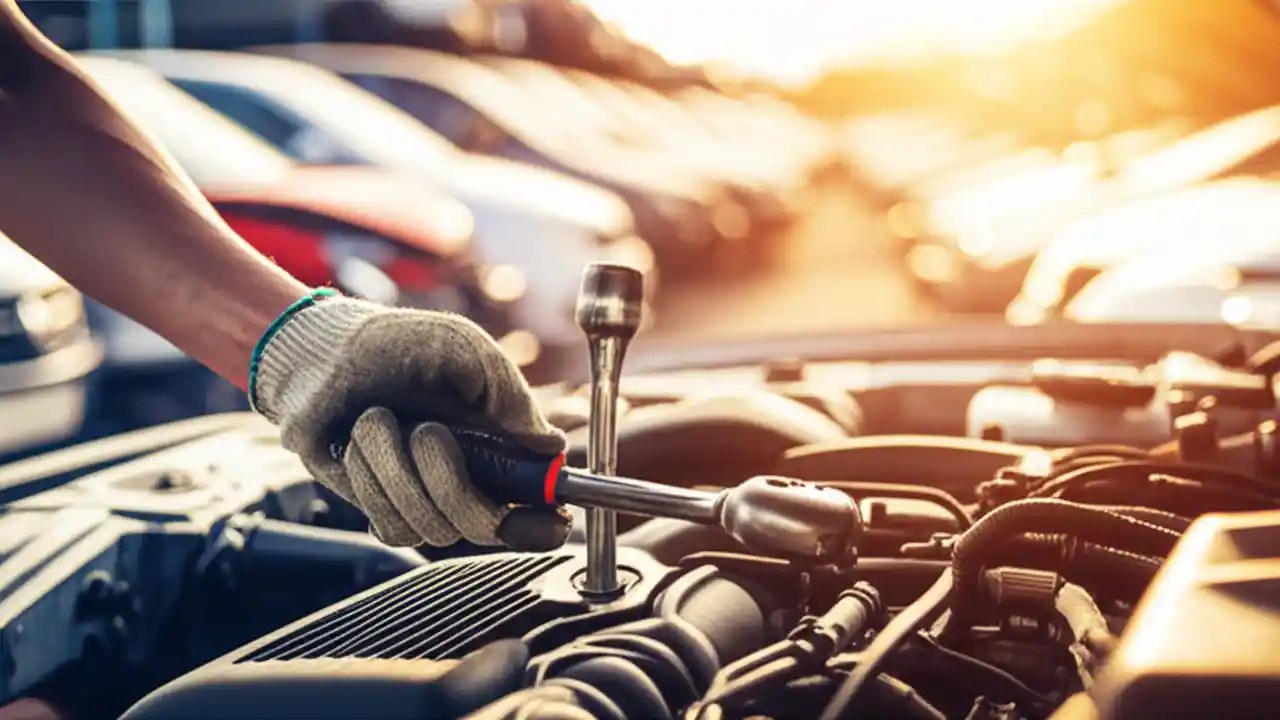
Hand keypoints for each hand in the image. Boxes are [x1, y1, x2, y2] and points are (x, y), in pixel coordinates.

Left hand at [252, 293, 569, 549]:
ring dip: (398, 466)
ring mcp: (427, 502)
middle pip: (487, 527)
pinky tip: (361, 443)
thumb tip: (553, 448)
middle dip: (451, 480)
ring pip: (434, 527)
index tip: (546, 512)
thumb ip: (512, 399)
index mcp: (505, 448)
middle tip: (428, 430)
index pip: (541, 513)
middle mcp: (472, 482)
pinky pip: (391, 524)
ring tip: (379, 419)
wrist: (323, 355)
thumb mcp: (467, 353)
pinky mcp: (383, 510)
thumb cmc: (399, 345)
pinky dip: (371, 478)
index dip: (545, 521)